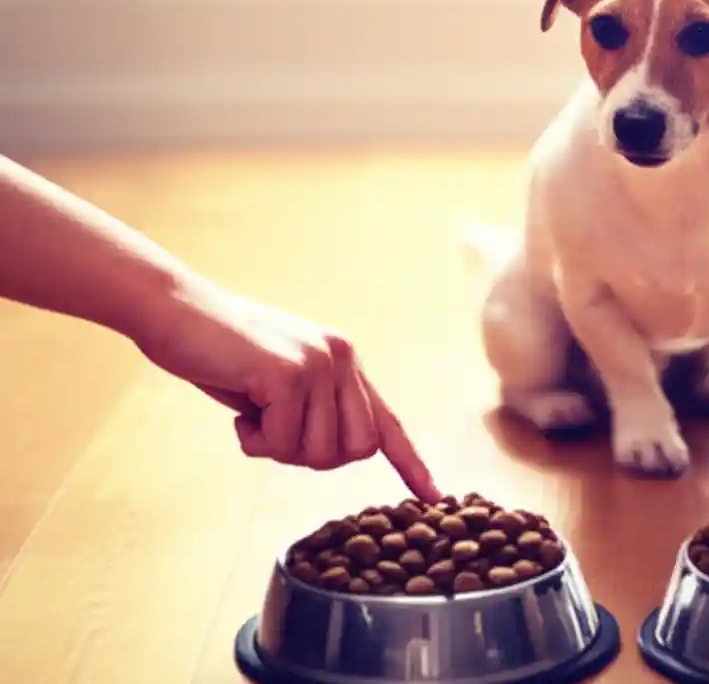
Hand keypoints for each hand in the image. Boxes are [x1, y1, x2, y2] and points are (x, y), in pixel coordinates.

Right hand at [132, 278, 440, 500]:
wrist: (175, 310)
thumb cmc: (220, 353)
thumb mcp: (281, 382)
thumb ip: (314, 408)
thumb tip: (335, 451)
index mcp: (346, 362)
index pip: (388, 422)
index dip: (411, 463)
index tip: (434, 497)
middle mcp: (343, 359)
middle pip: (356, 451)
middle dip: (312, 457)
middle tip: (273, 431)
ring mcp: (319, 365)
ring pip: (320, 453)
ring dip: (278, 448)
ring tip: (252, 412)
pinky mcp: (289, 374)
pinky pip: (281, 443)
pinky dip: (254, 440)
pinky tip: (238, 409)